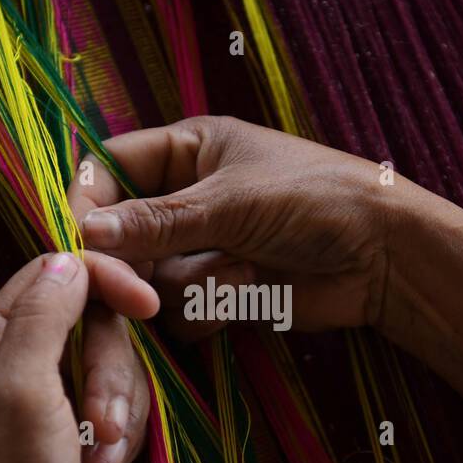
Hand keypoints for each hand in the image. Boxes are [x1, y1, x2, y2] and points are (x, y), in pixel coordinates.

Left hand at [0, 251, 157, 462]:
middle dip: (111, 373)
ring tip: (101, 460)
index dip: (100, 281)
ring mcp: (54, 402)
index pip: (50, 277)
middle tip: (103, 419)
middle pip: (94, 323)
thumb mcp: (23, 391)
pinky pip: (126, 407)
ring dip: (120, 413)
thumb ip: (43, 318)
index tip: (145, 303)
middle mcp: (17, 367)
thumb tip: (68, 257)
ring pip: (116, 368)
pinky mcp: (86, 434)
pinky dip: (125, 438)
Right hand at [70, 116, 410, 337]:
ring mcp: (200, 249)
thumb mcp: (231, 202)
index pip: (107, 169)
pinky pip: (179, 313)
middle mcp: (184, 198)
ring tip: (243, 272)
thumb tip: (83, 236)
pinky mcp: (219, 295)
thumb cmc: (315, 200)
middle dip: (130, 265)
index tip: (78, 242)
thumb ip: (155, 221)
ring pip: (146, 281)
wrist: (385, 259)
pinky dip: (209, 309)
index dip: (85, 204)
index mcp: (186, 149)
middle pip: (117, 236)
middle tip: (138, 292)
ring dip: (190, 284)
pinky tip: (253, 294)